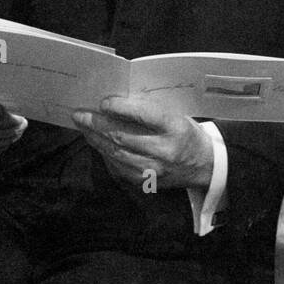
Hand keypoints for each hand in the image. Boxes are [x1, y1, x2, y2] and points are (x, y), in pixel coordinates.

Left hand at [74, 97, 212, 190]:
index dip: (120, 108)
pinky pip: (118, 167)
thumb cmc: (185, 133)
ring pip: (116, 153)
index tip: (103, 101)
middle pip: (123, 136)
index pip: (144, 115)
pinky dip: (105, 153)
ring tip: (83, 127)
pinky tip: (97, 143)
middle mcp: (164, 151)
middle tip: (80, 114)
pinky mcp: (146, 182)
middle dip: (97, 124)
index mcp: (175, 128)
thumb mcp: (175, 115)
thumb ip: (149, 109)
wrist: (204, 166)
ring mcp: (154, 170)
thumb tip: (116, 101)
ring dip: (96, 139)